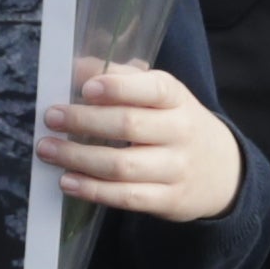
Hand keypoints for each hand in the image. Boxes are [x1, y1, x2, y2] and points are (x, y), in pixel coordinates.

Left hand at [41, 58, 242, 223]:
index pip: (153, 88)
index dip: (119, 88)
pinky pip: (126, 197)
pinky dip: (92, 190)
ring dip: (78, 157)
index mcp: (177, 98)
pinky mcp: (168, 200)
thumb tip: (77, 68)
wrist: (221, 171)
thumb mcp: (162, 97)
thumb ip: (123, 80)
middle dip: (84, 121)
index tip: (87, 88)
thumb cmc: (176, 124)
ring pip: (122, 165)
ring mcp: (176, 169)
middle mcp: (180, 131)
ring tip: (47, 149)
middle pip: (129, 126)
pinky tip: (68, 181)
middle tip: (52, 117)